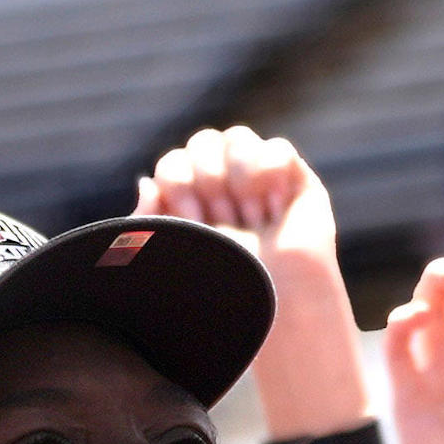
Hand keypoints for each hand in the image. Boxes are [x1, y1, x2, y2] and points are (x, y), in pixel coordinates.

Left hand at [140, 127, 367, 442]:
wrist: (271, 308)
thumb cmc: (218, 294)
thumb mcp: (166, 257)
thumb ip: (146, 221)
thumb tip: (146, 183)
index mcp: (193, 206)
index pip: (174, 163)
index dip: (178, 184)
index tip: (191, 222)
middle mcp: (226, 191)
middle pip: (204, 142)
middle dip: (208, 178)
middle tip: (221, 218)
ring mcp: (263, 184)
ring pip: (237, 136)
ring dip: (239, 176)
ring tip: (252, 217)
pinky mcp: (298, 184)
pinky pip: (279, 148)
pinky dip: (272, 170)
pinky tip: (275, 205)